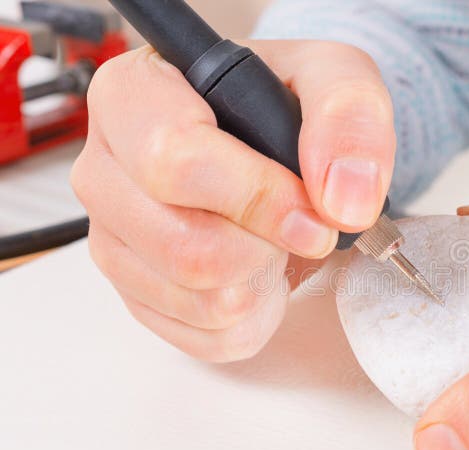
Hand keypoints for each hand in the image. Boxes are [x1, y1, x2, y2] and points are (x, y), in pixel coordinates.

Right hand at [71, 41, 394, 360]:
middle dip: (269, 246)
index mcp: (132, 96)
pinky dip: (259, 312)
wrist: (281, 152)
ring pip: (201, 300)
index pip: (174, 162)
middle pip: (187, 248)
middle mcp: (106, 171)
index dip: (257, 198)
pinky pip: (210, 336)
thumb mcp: (337, 81)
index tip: (311, 213)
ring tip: (275, 237)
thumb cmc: (290, 108)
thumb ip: (349, 118)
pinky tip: (261, 268)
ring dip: (267, 278)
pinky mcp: (139, 295)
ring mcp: (116, 240)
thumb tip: (343, 199)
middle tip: (298, 221)